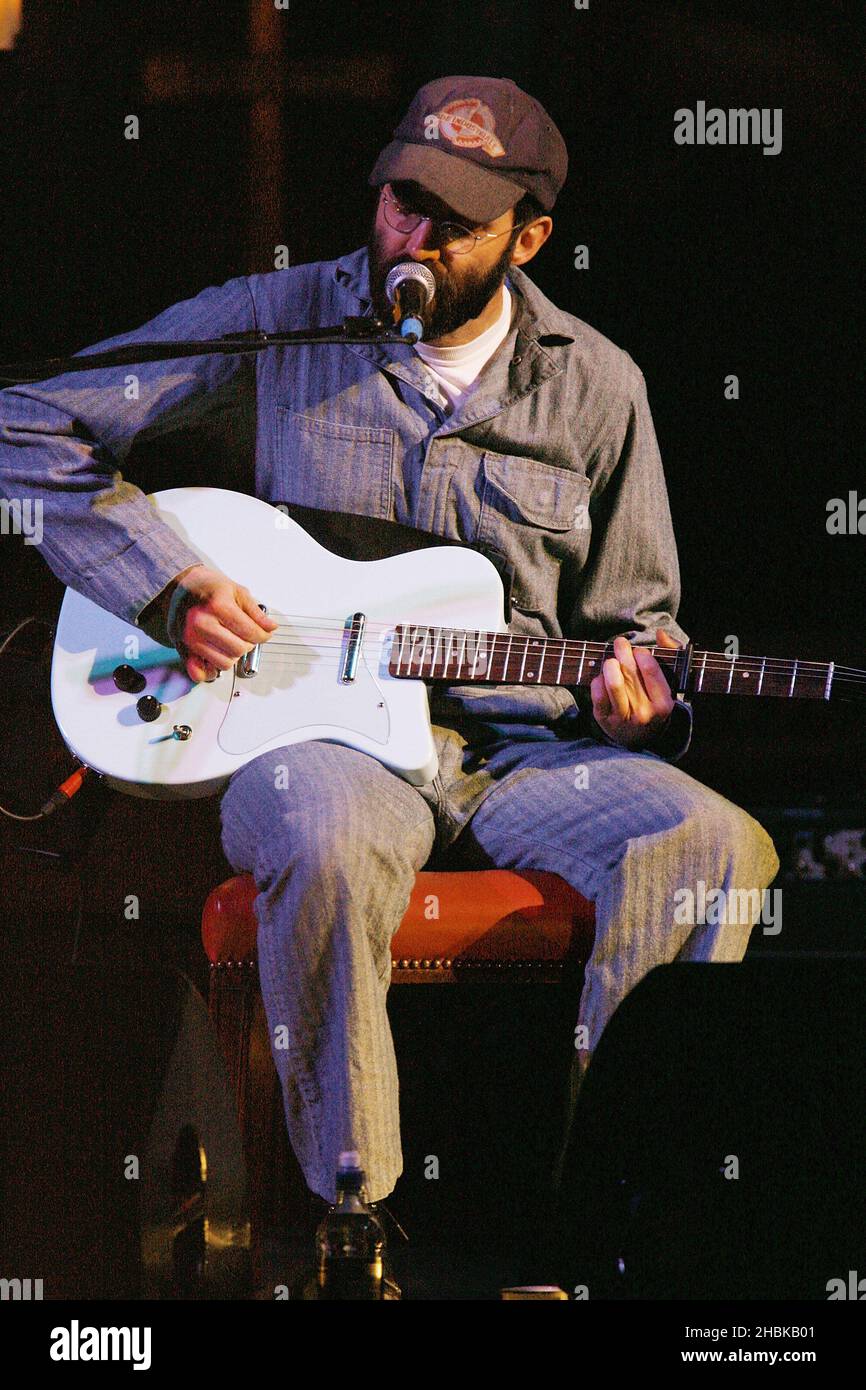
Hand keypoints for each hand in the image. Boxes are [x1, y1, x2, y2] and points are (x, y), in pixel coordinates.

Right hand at [164, 564, 277, 682]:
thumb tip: (270, 627)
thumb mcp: (238, 591)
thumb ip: (256, 612)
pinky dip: (211, 670)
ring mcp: (191, 638)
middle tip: (245, 636)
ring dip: (232, 656)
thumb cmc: (209, 588)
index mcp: (217, 606)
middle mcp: (202, 624)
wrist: (180, 587)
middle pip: (239, 650)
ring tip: (230, 642)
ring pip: (224, 663)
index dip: (263, 635)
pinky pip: (200, 673)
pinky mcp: (184, 649)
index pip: (250, 632)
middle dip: (248, 644)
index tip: (264, 634)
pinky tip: (216, 657)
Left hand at [590, 628, 680, 749]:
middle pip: (630, 673)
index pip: (650, 669)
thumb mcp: (670, 681)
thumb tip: (660, 634)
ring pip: (613, 684)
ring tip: (611, 660)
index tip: (638, 651)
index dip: (641, 654)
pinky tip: (602, 677)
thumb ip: (672, 653)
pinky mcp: (605, 719)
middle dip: (622, 652)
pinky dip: (598, 680)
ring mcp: (624, 717)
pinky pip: (598, 694)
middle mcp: (644, 712)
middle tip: (620, 643)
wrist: (641, 737)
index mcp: (664, 702)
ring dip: (609, 665)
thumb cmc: (655, 700)